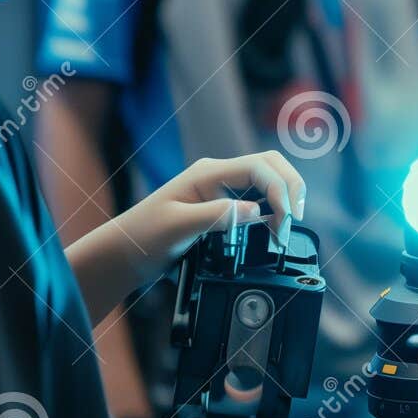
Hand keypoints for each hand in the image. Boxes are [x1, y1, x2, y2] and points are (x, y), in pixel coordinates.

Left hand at [127, 151, 307, 270]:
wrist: (125, 252)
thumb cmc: (144, 236)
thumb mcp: (178, 227)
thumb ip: (218, 216)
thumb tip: (257, 212)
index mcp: (208, 172)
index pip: (259, 168)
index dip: (280, 190)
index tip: (285, 220)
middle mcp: (218, 174)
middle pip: (271, 165)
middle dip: (290, 189)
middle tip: (293, 222)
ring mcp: (221, 187)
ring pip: (267, 179)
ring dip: (284, 197)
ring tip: (284, 229)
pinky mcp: (223, 203)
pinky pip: (258, 197)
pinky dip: (273, 209)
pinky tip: (273, 228)